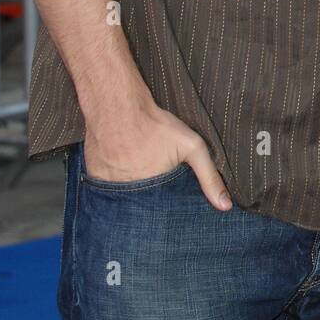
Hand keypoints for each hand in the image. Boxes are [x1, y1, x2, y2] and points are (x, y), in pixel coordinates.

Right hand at [83, 103, 232, 210]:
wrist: (117, 106)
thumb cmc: (156, 125)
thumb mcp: (192, 146)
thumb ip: (209, 177)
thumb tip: (225, 207)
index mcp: (152, 194)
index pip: (160, 213)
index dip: (165, 208)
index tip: (168, 202)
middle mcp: (128, 196)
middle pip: (141, 205)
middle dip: (148, 202)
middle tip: (152, 180)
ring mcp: (108, 188)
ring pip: (122, 197)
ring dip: (129, 189)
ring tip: (136, 171)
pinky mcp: (94, 176)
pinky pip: (105, 186)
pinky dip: (113, 180)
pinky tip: (119, 165)